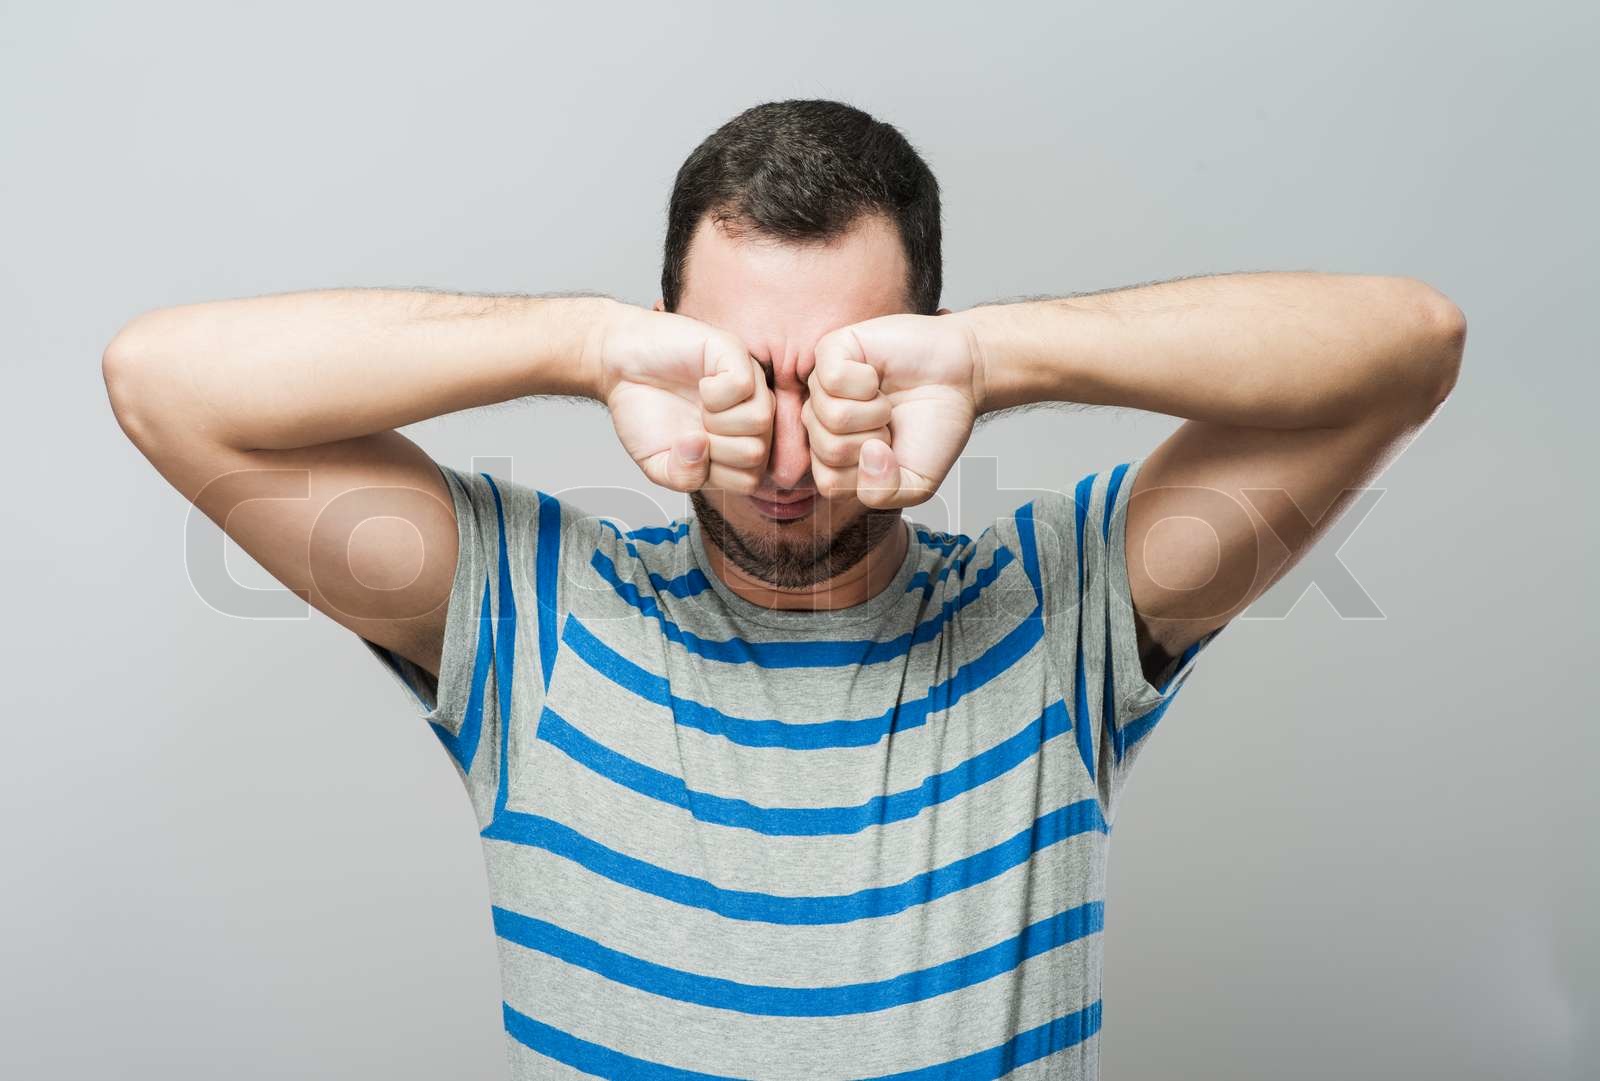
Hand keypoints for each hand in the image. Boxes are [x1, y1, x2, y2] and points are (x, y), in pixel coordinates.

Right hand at [588, 302, 772, 493]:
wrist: (619, 369)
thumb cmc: (644, 412)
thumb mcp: (656, 465)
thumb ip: (682, 477)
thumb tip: (702, 449)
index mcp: (739, 446)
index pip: (749, 482)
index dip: (714, 475)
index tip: (692, 455)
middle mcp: (751, 416)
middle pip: (755, 453)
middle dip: (716, 449)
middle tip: (693, 428)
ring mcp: (750, 385)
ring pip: (759, 420)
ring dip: (717, 420)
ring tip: (699, 407)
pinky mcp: (737, 355)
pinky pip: (743, 386)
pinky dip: (714, 392)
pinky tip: (701, 385)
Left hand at [800, 313, 982, 508]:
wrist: (962, 377)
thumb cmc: (935, 425)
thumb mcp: (917, 483)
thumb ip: (884, 493)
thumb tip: (867, 455)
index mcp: (834, 454)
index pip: (829, 483)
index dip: (868, 474)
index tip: (891, 453)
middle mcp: (822, 421)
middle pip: (829, 450)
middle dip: (874, 440)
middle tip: (891, 422)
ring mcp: (822, 387)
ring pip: (832, 415)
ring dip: (874, 411)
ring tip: (886, 400)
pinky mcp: (831, 352)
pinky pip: (832, 378)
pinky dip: (866, 381)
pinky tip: (876, 376)